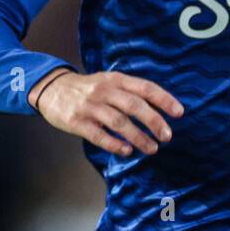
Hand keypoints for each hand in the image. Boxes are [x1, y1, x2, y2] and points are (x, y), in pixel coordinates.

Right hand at [28, 68, 183, 156]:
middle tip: (167, 136)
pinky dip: (115, 144)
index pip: (145, 87)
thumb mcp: (108, 80)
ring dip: (138, 137)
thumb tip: (159, 108)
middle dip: (154, 122)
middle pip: (135, 106)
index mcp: (115, 79)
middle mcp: (104, 90)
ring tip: (151, 148)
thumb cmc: (87, 88)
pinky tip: (126, 151)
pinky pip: (99, 135)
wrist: (50, 88)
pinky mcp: (77, 122)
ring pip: (119, 122)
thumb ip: (130, 91)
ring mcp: (90, 106)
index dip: (164, 100)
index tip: (179, 113)